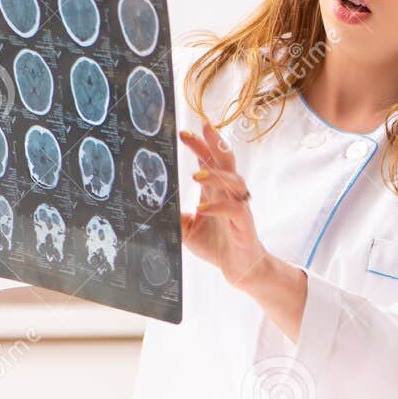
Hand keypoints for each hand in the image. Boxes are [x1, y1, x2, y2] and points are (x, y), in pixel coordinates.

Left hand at [179, 120, 271, 288]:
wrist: (240, 268)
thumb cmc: (217, 245)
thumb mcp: (187, 230)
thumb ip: (175, 216)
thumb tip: (153, 207)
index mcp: (216, 191)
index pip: (209, 161)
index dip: (200, 144)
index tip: (184, 133)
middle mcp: (229, 194)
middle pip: (225, 161)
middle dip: (213, 144)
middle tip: (198, 130)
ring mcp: (239, 207)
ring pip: (234, 181)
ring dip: (216, 175)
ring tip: (197, 176)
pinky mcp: (244, 224)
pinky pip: (235, 210)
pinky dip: (219, 207)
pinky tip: (202, 208)